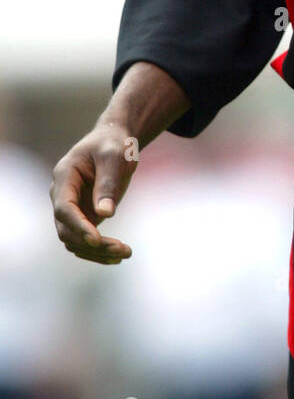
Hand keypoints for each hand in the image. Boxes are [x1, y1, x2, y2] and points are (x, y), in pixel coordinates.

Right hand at [50, 124, 136, 263]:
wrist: (114, 142)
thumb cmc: (114, 144)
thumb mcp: (114, 156)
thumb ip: (108, 182)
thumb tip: (104, 214)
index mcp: (64, 177)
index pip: (64, 208)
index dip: (78, 226)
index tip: (97, 240)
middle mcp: (62, 195)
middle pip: (66, 229)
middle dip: (91, 243)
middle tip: (122, 249)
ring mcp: (72, 208)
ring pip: (74, 240)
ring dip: (96, 252)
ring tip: (126, 253)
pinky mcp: (83, 216)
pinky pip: (85, 241)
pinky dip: (98, 252)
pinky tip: (118, 256)